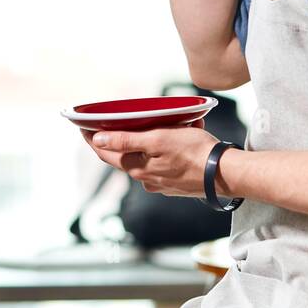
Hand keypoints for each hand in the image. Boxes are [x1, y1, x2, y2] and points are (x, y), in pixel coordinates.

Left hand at [79, 119, 220, 197]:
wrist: (225, 174)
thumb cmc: (194, 153)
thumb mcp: (158, 139)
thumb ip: (126, 141)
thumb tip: (97, 140)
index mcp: (137, 168)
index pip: (104, 153)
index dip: (91, 138)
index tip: (83, 126)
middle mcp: (145, 179)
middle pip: (122, 156)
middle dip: (116, 139)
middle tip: (110, 123)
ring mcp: (160, 183)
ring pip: (143, 159)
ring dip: (142, 144)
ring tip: (150, 127)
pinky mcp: (174, 183)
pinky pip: (161, 163)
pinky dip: (162, 151)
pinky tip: (175, 140)